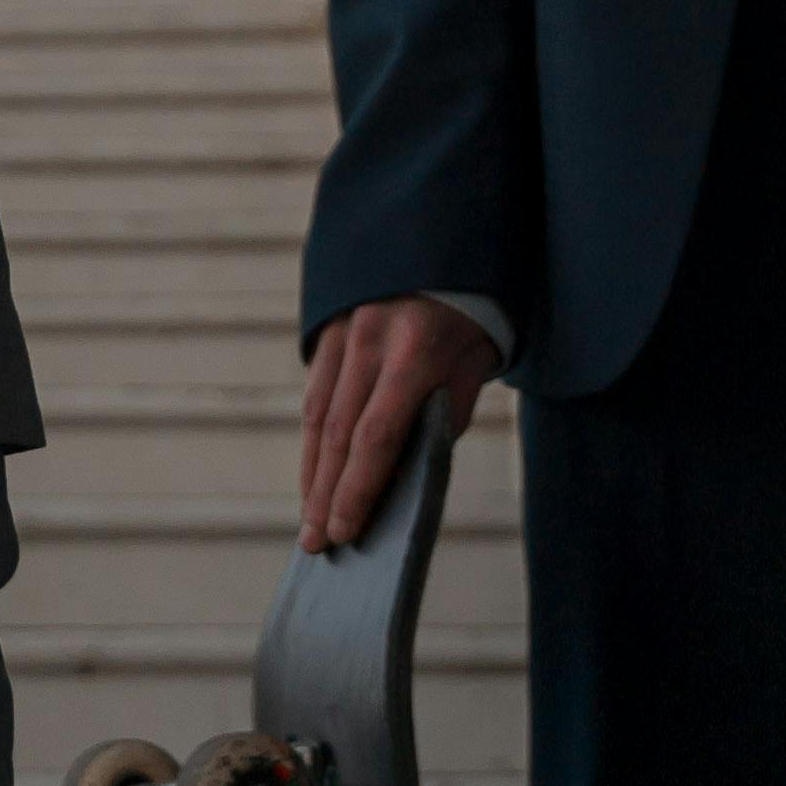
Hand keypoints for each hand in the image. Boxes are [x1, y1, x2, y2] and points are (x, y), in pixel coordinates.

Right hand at [296, 294, 502, 553]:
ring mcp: (342, 329)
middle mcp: (370, 340)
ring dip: (311, 472)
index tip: (345, 533)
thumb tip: (407, 471)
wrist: (447, 242)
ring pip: (316, 415)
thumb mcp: (474, 364)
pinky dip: (311, 439)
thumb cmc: (472, 314)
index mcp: (416, 350)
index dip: (358, 489)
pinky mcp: (328, 327)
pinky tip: (313, 471)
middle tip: (315, 543)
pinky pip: (315, 392)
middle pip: (337, 433)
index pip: (377, 435)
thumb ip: (443, 414)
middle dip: (324, 495)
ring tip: (310, 519)